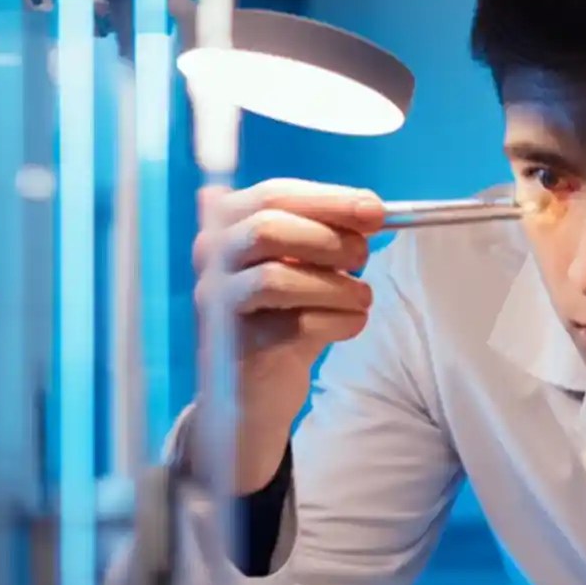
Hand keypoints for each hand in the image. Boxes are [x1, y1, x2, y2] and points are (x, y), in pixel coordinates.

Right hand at [192, 178, 384, 493]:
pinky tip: (351, 324)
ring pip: (276, 278)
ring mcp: (218, 304)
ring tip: (362, 298)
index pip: (274, 194)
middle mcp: (210, 259)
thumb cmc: (284, 315)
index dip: (329, 199)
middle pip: (266, 229)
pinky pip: (294, 325)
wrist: (255, 390)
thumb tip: (371, 210)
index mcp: (225, 225)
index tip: (375, 210)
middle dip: (328, 239)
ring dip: (335, 286)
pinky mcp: (236, 348)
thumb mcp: (304, 265)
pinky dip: (337, 321)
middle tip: (363, 256)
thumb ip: (327, 233)